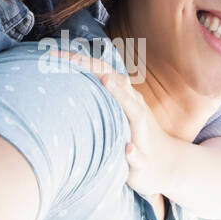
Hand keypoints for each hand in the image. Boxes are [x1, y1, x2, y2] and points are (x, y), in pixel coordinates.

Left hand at [51, 49, 176, 200]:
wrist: (167, 165)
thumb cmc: (135, 137)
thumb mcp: (118, 114)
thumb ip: (99, 99)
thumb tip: (67, 86)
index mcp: (125, 98)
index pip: (101, 72)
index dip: (79, 61)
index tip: (53, 54)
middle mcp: (135, 109)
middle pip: (117, 82)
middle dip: (95, 68)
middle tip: (71, 58)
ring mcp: (142, 133)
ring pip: (133, 111)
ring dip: (120, 95)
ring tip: (105, 81)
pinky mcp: (144, 160)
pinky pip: (138, 155)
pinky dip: (133, 151)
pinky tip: (127, 149)